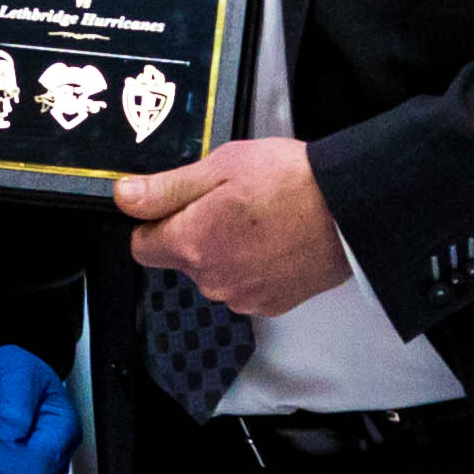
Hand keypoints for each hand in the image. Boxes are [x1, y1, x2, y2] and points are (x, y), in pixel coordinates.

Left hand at [118, 135, 354, 317]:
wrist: (351, 211)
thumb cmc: (289, 181)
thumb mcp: (221, 167)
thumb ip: (166, 189)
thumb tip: (123, 198)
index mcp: (191, 244)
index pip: (141, 246)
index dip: (154, 222)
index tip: (180, 203)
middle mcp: (210, 280)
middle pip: (182, 259)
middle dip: (197, 233)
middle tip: (233, 202)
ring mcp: (242, 298)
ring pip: (215, 273)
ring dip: (227, 251)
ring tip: (261, 220)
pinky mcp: (271, 305)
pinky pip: (245, 287)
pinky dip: (254, 268)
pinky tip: (277, 242)